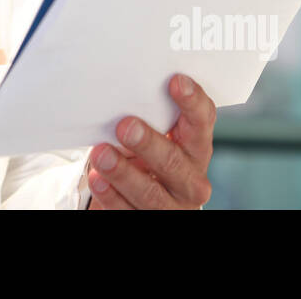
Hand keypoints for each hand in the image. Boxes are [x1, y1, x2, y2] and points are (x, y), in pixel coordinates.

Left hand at [86, 73, 214, 209]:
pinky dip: (112, 196)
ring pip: (151, 193)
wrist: (145, 195)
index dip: (192, 102)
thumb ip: (151, 116)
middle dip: (149, 143)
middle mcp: (192, 178)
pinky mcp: (151, 219)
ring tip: (101, 154)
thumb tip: (123, 93)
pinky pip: (130, 211)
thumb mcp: (156, 134)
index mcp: (197, 147)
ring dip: (124, 173)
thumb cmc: (150, 154)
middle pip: (175, 162)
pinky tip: (98, 180)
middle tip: (125, 126)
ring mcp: (173, 204)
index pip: (202, 122)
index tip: (176, 81)